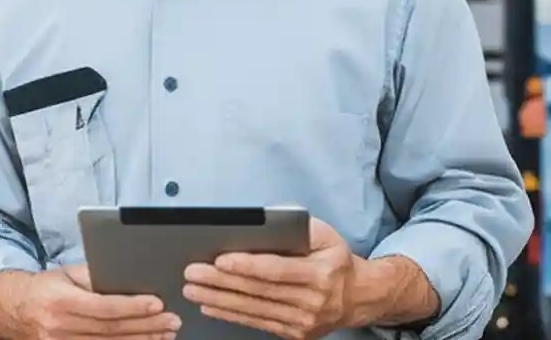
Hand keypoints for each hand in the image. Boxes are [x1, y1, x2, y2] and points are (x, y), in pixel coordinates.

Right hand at [0, 264, 181, 339]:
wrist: (13, 309)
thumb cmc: (45, 287)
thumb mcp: (66, 274)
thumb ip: (94, 277)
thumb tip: (128, 279)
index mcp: (60, 300)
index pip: (104, 307)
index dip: (133, 306)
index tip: (158, 303)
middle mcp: (59, 326)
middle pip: (111, 330)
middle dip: (146, 326)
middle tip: (172, 320)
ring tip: (165, 334)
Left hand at [181, 217, 356, 339]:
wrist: (357, 296)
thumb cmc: (334, 259)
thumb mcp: (325, 235)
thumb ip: (297, 227)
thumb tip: (262, 222)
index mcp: (321, 273)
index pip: (276, 270)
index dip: (246, 266)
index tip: (219, 260)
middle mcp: (313, 301)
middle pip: (258, 291)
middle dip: (221, 282)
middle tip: (192, 273)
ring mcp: (304, 322)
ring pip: (253, 309)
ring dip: (219, 300)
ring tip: (193, 290)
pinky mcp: (295, 334)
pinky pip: (257, 322)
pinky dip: (230, 314)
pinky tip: (210, 306)